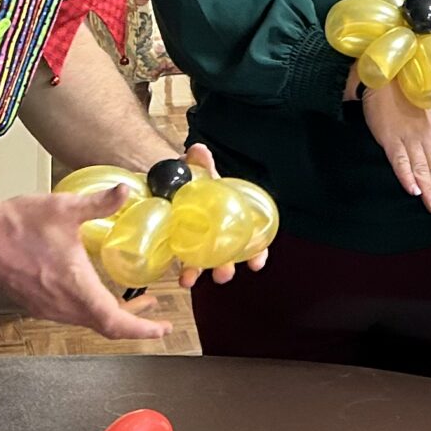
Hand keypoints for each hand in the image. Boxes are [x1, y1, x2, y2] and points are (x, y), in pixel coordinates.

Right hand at [0, 184, 163, 341]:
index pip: (116, 323)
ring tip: (131, 300)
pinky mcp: (34, 303)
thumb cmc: (16, 225)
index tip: (162, 328)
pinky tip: (93, 291)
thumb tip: (125, 192)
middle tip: (153, 311)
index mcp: (76, 288)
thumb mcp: (65, 208)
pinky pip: (70, 315)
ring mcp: (46, 308)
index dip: (143, 329)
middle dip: (134, 321)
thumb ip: (99, 202)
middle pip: (106, 326)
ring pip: (88, 321)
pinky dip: (90, 309)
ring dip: (111, 314)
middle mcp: (62, 305)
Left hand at [168, 142, 272, 289]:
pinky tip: (182, 280)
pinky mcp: (181, 246)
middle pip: (229, 255)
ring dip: (200, 272)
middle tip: (223, 274)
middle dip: (227, 268)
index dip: (257, 252)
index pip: (251, 237)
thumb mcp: (201, 170)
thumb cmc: (196, 179)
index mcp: (231, 216)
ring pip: (205, 263)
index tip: (256, 264)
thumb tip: (198, 151)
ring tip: (190, 280)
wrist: (174, 182)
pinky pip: (186, 263)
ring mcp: (200, 242)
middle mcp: (219, 233)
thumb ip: (201, 163)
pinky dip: (186, 273)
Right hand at [362, 78, 430, 220]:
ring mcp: (409, 138)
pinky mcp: (390, 138)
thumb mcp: (424, 119)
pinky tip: (414, 191)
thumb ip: (429, 140)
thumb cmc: (404, 97)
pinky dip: (407, 176)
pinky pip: (400, 161)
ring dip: (430, 192)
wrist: (386, 76)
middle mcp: (427, 138)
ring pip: (422, 170)